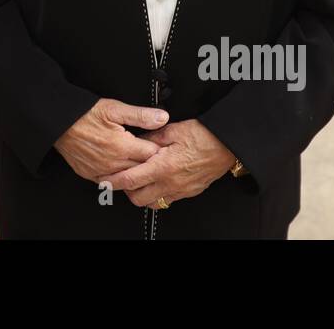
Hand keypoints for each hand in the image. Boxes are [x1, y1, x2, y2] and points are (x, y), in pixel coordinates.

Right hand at [53, 98, 168, 183]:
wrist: (58, 123)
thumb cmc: (84, 114)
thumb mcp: (114, 108)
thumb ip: (140, 115)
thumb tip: (162, 118)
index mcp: (122, 146)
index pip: (152, 155)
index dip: (159, 149)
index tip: (161, 145)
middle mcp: (113, 163)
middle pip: (142, 170)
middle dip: (150, 163)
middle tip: (152, 154)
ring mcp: (101, 171)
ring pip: (128, 180)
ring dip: (135, 172)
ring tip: (138, 163)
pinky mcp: (91, 175)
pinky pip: (111, 183)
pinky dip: (119, 178)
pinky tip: (121, 170)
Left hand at [100, 118, 236, 208]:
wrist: (228, 145)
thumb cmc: (204, 135)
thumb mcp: (173, 129)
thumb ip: (152, 137)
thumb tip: (138, 140)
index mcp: (163, 167)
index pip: (130, 180)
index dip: (114, 182)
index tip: (106, 180)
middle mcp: (170, 183)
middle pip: (138, 198)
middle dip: (126, 191)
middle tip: (122, 179)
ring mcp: (181, 190)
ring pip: (153, 203)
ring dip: (142, 195)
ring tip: (139, 181)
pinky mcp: (190, 192)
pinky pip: (168, 200)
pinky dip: (158, 194)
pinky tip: (158, 182)